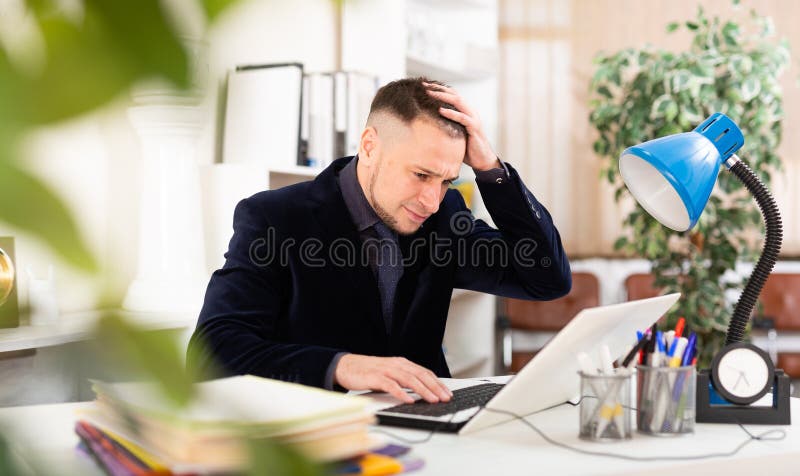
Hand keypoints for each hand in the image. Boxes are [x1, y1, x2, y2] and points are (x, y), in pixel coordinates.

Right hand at [334, 354, 452, 403]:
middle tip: (445, 398)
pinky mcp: (375, 377)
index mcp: (402, 363)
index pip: (424, 372)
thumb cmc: (369, 372)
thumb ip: (404, 379)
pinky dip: (402, 393)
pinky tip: (410, 400)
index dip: (437, 382)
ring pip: (409, 379)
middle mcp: (396, 364)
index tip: (447, 393)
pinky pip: (391, 385)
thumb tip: (422, 391)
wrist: (346, 366)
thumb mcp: (390, 373)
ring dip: (423, 390)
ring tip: (433, 400)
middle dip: (435, 387)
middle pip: (420, 375)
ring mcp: (386, 370)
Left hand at [424, 82, 499, 171]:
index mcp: (465, 111)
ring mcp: (473, 118)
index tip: (424, 86)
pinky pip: (462, 118)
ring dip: (443, 96)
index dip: (439, 89)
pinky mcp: (474, 127)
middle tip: (424, 85)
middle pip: (454, 94)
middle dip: (438, 89)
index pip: (452, 95)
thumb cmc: (467, 148)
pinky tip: (440, 110)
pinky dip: (451, 113)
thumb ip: (446, 125)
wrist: (482, 159)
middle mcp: (470, 111)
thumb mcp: (454, 133)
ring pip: (458, 102)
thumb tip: (427, 124)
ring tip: (430, 93)